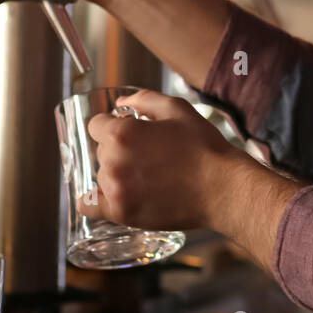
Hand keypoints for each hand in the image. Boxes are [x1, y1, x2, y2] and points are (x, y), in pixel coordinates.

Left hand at [78, 89, 251, 231]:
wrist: (222, 188)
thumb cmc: (203, 147)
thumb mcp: (177, 109)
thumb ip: (144, 99)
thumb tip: (119, 102)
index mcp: (122, 133)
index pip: (96, 125)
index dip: (113, 125)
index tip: (131, 133)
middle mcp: (113, 161)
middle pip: (101, 151)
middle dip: (118, 149)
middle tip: (148, 155)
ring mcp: (115, 189)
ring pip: (101, 175)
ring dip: (116, 173)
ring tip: (146, 176)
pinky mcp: (122, 212)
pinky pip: (91, 207)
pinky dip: (95, 201)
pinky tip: (110, 196)